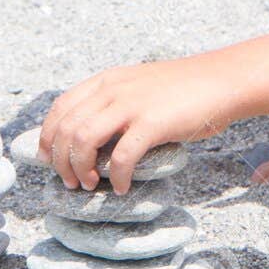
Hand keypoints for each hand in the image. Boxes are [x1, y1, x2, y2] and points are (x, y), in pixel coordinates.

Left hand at [38, 53, 237, 193]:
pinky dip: (118, 177)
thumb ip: (112, 105)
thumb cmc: (181, 91)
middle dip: (61, 161)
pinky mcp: (153, 123)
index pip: (60, 108)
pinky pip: (123, 157)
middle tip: (71, 182)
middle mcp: (112, 90)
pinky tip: (124, 188)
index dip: (48, 137)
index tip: (49, 160)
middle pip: (66, 128)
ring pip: (83, 141)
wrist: (221, 81)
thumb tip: (88, 140)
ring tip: (92, 186)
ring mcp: (131, 105)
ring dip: (81, 170)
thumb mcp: (136, 87)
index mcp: (105, 81)